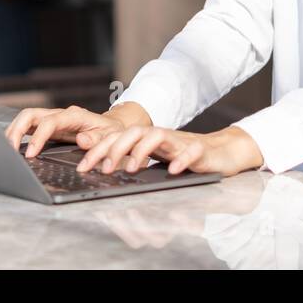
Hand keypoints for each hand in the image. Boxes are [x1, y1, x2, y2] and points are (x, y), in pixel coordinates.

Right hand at [4, 102, 147, 157]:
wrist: (112, 127)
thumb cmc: (111, 133)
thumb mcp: (110, 137)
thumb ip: (97, 140)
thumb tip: (82, 140)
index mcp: (74, 116)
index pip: (50, 122)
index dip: (38, 137)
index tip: (31, 154)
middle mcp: (60, 114)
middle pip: (31, 114)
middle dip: (17, 130)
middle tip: (9, 151)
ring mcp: (52, 118)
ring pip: (26, 118)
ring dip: (13, 132)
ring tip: (6, 151)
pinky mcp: (47, 126)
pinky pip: (28, 126)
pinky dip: (17, 135)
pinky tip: (12, 148)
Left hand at [76, 125, 264, 177]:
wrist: (219, 153)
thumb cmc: (183, 158)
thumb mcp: (154, 160)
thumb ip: (131, 161)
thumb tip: (100, 169)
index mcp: (145, 140)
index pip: (117, 138)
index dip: (98, 150)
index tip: (82, 167)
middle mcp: (160, 137)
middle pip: (132, 132)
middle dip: (114, 148)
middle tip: (103, 170)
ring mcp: (179, 142)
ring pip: (157, 135)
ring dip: (141, 150)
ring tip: (131, 169)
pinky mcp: (200, 151)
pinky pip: (191, 151)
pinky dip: (182, 160)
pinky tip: (173, 171)